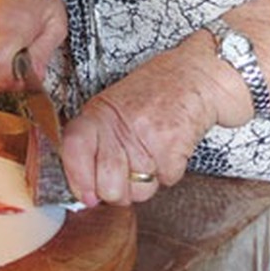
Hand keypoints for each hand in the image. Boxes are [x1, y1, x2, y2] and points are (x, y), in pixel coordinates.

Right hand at [0, 0, 66, 92]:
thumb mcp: (55, 23)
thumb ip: (43, 53)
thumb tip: (35, 80)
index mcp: (10, 28)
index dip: (15, 83)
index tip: (30, 77)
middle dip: (11, 83)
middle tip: (28, 70)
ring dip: (5, 72)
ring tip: (22, 52)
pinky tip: (12, 46)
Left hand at [60, 32, 247, 205]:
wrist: (195, 75)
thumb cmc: (155, 92)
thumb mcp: (114, 106)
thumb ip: (96, 141)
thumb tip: (85, 190)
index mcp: (98, 114)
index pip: (73, 150)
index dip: (77, 179)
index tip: (85, 195)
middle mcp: (120, 126)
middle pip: (108, 185)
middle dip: (119, 192)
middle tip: (127, 175)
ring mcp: (147, 138)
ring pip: (139, 191)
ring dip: (148, 182)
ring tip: (152, 153)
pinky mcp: (174, 148)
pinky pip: (167, 181)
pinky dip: (171, 171)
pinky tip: (170, 147)